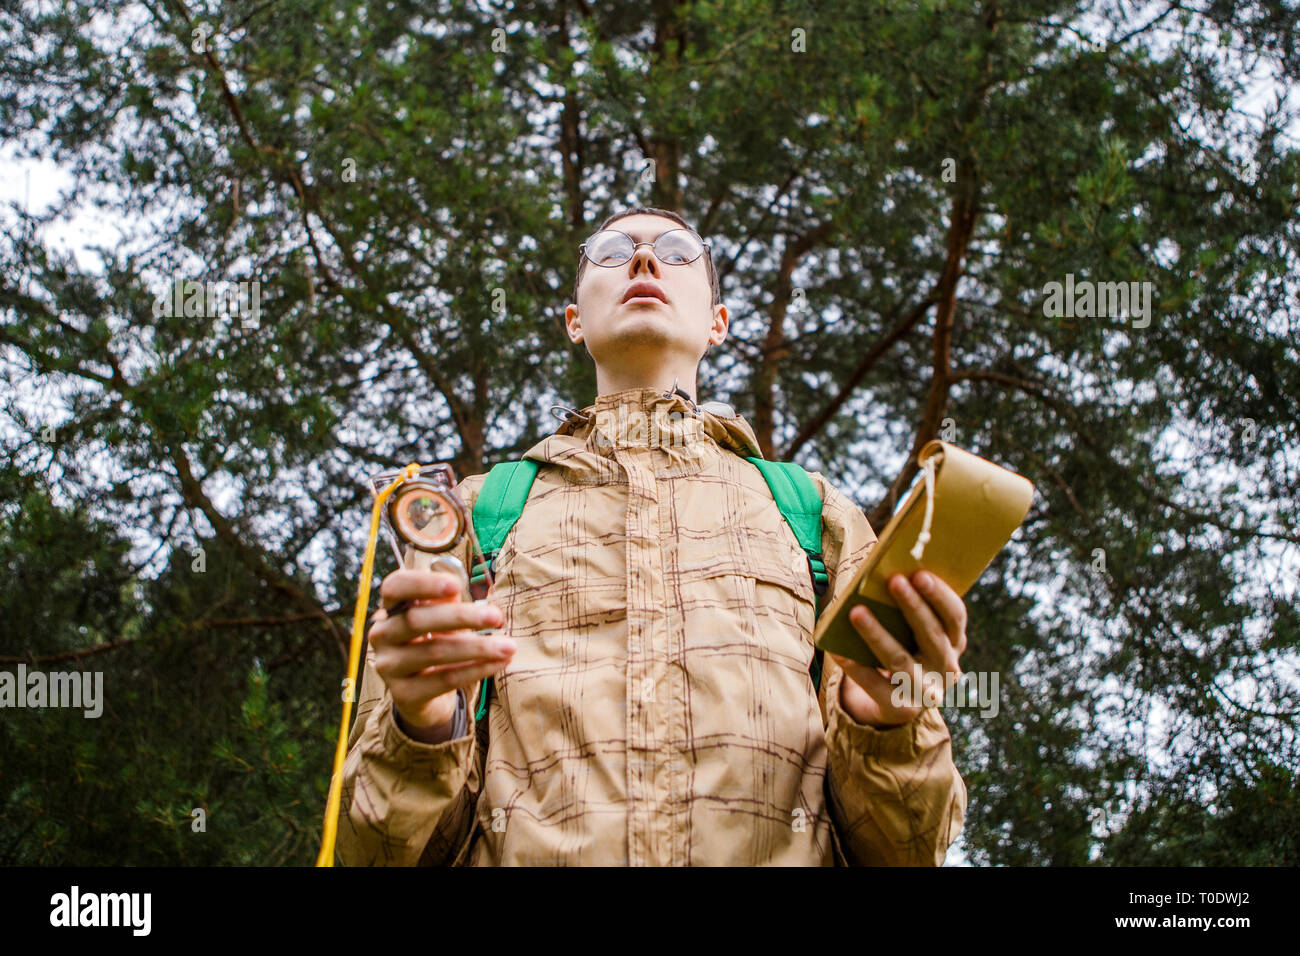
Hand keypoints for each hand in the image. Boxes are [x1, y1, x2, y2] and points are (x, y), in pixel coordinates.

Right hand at [369, 569, 514, 733]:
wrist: (424, 693)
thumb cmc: (436, 641)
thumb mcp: (443, 618)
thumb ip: (450, 601)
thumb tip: (467, 587)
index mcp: (390, 608)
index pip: (395, 587)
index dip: (422, 584)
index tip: (456, 586)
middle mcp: (382, 635)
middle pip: (417, 620)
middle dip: (461, 617)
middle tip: (496, 617)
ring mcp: (389, 666)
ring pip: (434, 651)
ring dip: (477, 647)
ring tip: (508, 646)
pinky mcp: (403, 694)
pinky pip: (444, 679)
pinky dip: (476, 670)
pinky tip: (498, 663)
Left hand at [829, 570, 966, 729]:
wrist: (896, 700)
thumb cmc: (903, 647)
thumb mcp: (912, 631)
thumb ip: (905, 608)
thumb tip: (877, 574)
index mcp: (955, 641)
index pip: (955, 616)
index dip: (940, 595)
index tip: (920, 573)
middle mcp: (946, 668)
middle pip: (932, 635)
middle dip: (913, 606)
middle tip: (894, 580)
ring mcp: (925, 692)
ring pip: (900, 660)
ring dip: (878, 634)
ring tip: (856, 611)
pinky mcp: (900, 708)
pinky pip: (875, 685)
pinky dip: (855, 666)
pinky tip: (838, 650)